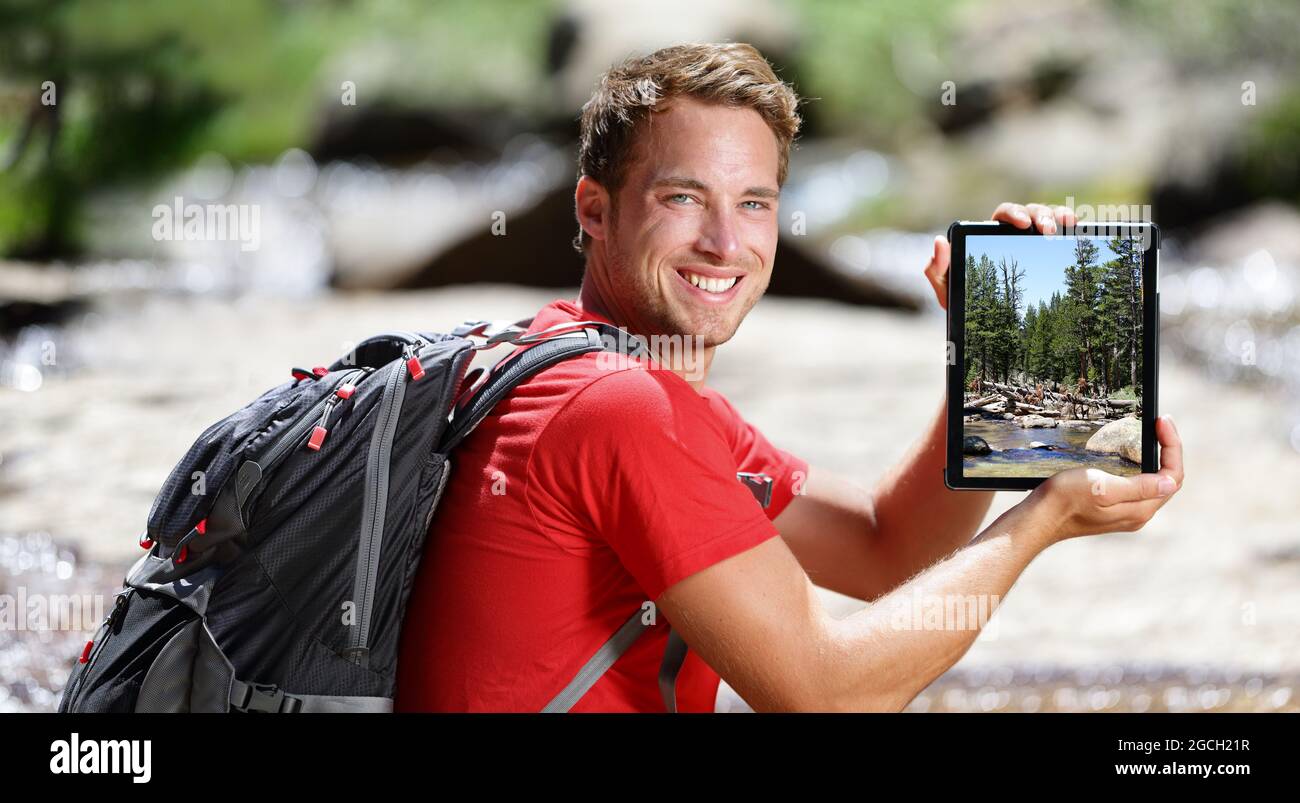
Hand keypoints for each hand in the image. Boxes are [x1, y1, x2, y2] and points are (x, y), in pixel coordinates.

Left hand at [924, 202, 1077, 309]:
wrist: (982, 318)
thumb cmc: (964, 298)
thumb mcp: (947, 287)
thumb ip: (937, 269)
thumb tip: (939, 241)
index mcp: (990, 235)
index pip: (1004, 214)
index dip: (1014, 213)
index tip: (1022, 224)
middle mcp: (1012, 232)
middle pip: (1031, 211)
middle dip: (1041, 215)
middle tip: (1047, 230)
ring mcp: (1031, 240)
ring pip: (1048, 216)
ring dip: (1057, 216)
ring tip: (1064, 227)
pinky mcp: (1047, 251)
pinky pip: (1061, 233)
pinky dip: (1069, 224)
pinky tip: (1077, 227)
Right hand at [1028, 415, 1183, 542]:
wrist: (1040, 518)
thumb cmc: (1065, 500)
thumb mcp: (1103, 487)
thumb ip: (1140, 487)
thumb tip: (1170, 483)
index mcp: (1140, 509)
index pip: (1172, 476)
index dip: (1172, 446)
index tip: (1162, 421)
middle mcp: (1137, 514)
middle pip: (1167, 480)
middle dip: (1169, 449)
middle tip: (1161, 423)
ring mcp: (1125, 513)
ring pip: (1155, 483)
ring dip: (1158, 458)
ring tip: (1153, 435)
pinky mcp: (1113, 510)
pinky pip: (1139, 488)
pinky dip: (1143, 468)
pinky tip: (1133, 456)